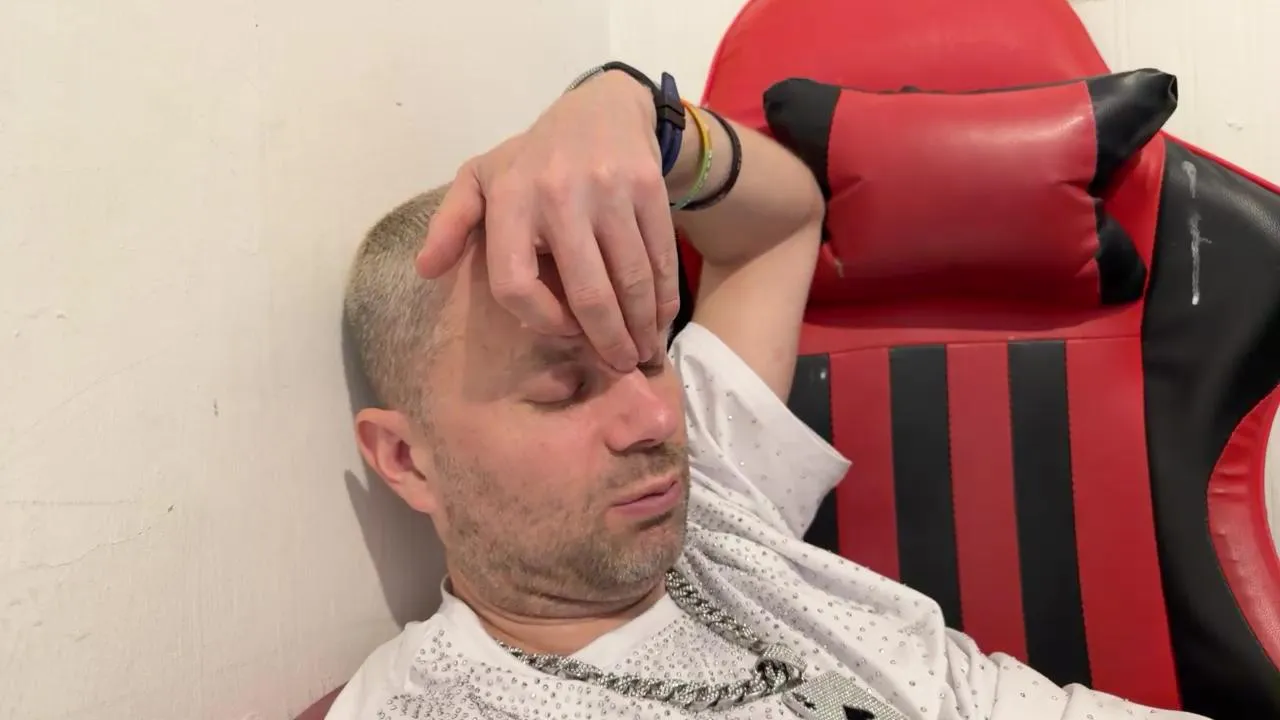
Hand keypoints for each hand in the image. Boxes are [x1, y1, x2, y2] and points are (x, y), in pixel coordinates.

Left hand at [415, 71, 679, 370]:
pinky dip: (664, 296)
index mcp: (509, 198)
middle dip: (606, 340)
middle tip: (618, 366)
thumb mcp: (481, 178)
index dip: (539, 318)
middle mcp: (557, 194)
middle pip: (586, 292)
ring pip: (630, 279)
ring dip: (640, 327)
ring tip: (643, 353)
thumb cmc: (533, 158)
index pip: (514, 283)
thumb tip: (425, 270)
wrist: (601, 110)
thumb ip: (451, 223)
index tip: (563, 331)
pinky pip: (659, 257)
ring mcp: (607, 190)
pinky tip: (661, 319)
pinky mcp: (648, 188)